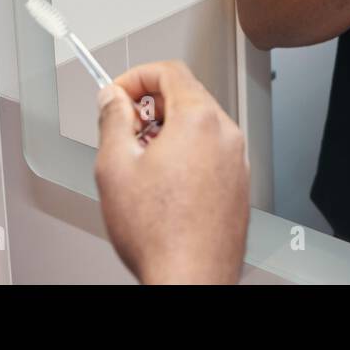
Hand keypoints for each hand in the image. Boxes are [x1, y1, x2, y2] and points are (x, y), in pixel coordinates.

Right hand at [94, 61, 248, 283]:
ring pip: (199, 124)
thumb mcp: (115, 166)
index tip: (118, 92)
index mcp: (199, 120)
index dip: (136, 76)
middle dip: (150, 104)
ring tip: (141, 159)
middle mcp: (225, 135)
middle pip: (187, 94)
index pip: (170, 70)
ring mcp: (236, 161)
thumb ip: (112, 120)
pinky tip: (163, 182)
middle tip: (124, 125)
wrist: (191, 280)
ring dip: (168, 129)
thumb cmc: (160, 234)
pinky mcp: (238, 184)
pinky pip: (211, 151)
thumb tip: (112, 99)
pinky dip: (186, 152)